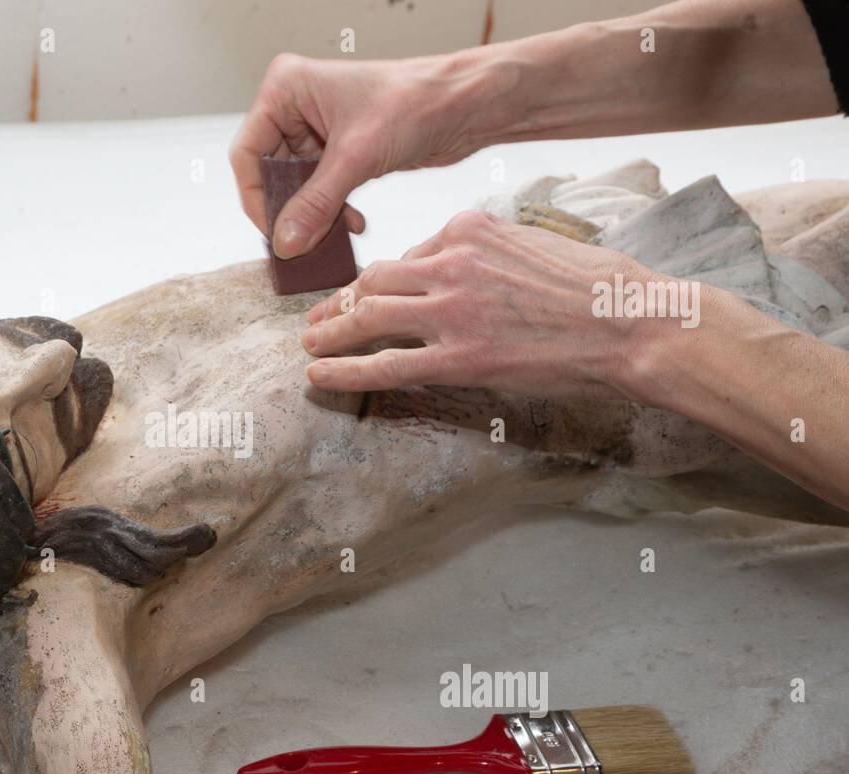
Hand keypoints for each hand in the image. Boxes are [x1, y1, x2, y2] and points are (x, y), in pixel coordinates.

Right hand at [229, 53, 486, 258]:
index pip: (247, 153)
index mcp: (286, 88)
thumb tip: (285, 243)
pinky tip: (353, 223)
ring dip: (313, 216)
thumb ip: (315, 203)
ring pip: (296, 186)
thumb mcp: (356, 157)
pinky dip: (331, 211)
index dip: (256, 198)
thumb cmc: (416, 103)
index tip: (274, 234)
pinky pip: (320, 190)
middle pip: (269, 173)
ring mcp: (317, 129)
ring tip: (329, 239)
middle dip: (289, 211)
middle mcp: (296, 106)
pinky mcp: (340, 150)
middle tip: (300, 244)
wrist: (465, 105)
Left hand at [301, 210, 663, 400]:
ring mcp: (452, 309)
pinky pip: (385, 364)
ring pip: (368, 316)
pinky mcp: (459, 356)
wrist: (632, 321)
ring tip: (308, 348)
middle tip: (317, 321)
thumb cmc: (597, 286)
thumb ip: (485, 253)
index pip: (408, 251)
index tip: (363, 296)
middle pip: (374, 279)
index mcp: (469, 228)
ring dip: (329, 333)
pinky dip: (344, 371)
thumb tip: (457, 272)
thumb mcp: (534, 244)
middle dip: (340, 302)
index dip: (380, 281)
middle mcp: (451, 262)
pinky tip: (320, 377)